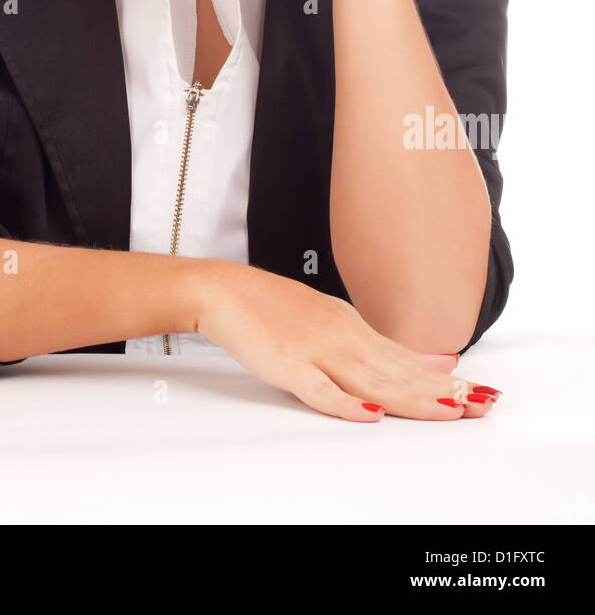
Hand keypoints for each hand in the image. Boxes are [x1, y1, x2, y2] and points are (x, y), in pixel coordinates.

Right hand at [197, 260, 501, 421]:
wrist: (226, 290)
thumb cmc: (274, 308)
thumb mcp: (335, 319)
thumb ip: (381, 345)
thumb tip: (434, 359)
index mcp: (354, 328)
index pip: (407, 359)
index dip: (444, 379)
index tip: (480, 393)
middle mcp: (343, 338)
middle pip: (399, 371)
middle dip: (441, 391)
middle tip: (479, 405)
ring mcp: (317, 351)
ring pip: (371, 380)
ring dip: (410, 397)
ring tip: (447, 410)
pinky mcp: (288, 365)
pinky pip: (320, 390)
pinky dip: (345, 403)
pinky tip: (368, 414)